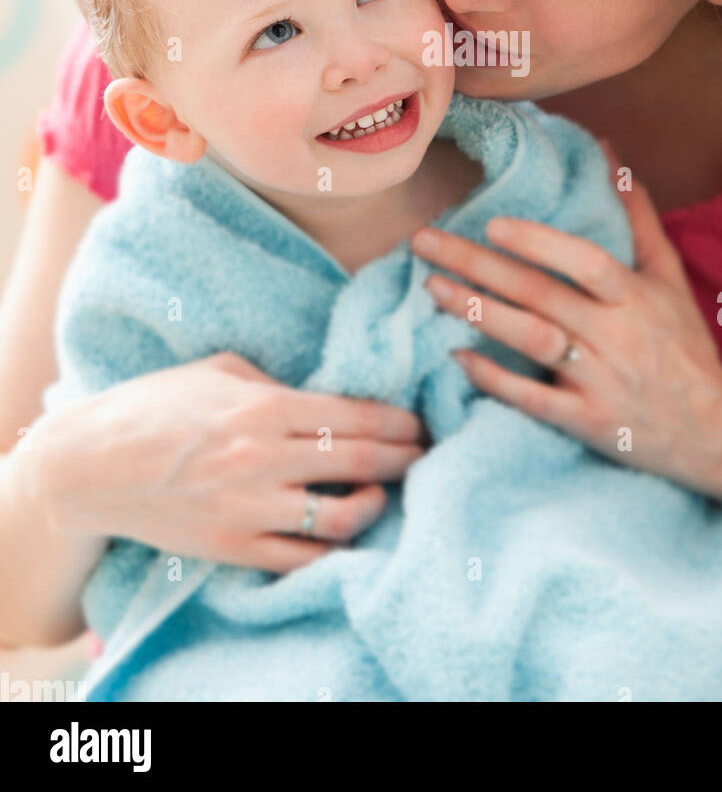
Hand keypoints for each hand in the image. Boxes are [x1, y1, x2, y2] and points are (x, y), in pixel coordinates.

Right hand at [28, 353, 426, 572]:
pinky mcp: (231, 548)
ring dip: (374, 506)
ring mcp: (248, 510)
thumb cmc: (155, 404)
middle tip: (425, 455)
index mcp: (265, 408)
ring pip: (340, 518)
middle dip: (407, 459)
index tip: (420, 422)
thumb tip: (323, 395)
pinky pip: (299, 557)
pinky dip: (330, 546)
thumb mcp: (221, 371)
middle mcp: (264, 460)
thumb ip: (276, 383)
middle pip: (362, 463)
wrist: (89, 464)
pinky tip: (341, 530)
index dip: (401, 422)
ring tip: (382, 494)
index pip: (358, 416)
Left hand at [410, 184, 721, 490]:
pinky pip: (534, 400)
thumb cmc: (684, 344)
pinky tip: (458, 356)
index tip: (493, 224)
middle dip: (478, 266)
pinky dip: (495, 379)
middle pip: (541, 295)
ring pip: (533, 342)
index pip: (587, 263)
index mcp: (636, 297)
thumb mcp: (668, 276)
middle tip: (424, 243)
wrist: (714, 431)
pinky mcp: (588, 423)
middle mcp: (617, 336)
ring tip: (433, 289)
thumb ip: (637, 214)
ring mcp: (601, 382)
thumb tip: (608, 154)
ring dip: (479, 313)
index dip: (541, 243)